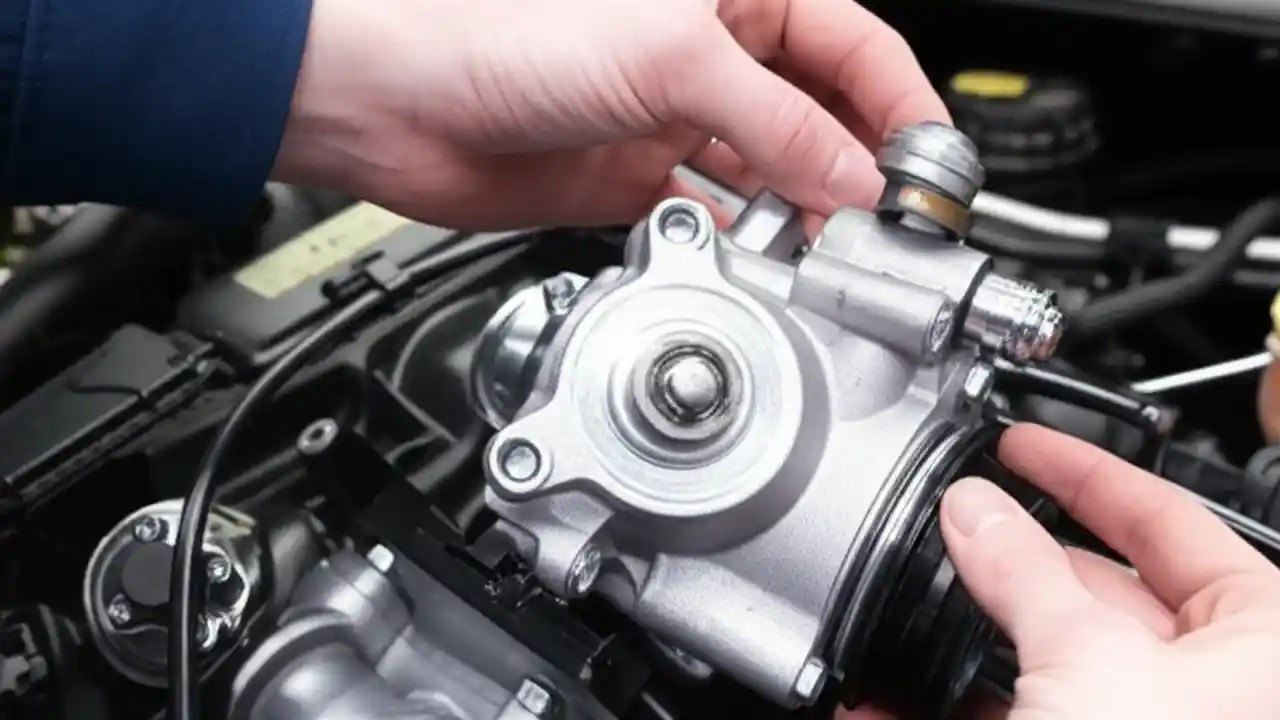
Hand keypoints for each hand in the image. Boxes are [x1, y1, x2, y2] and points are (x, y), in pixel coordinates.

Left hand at [270, 0, 946, 229]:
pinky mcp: (638, 179)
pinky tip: (765, 259)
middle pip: (820, 114)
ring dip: (803, 213)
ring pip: (771, 171)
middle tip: (889, 227)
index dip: (901, 106)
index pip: (855, 47)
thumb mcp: (672, 62)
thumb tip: (857, 178)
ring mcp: (674, 120)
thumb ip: (779, 123)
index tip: (934, 171)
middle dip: (858, 169)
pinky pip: (715, 213)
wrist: (402, 105)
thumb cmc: (504, 35)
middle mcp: (711, 56)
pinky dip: (744, 239)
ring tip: (833, 253)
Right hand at [929, 424, 1279, 718]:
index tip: (1022, 447)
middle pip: (1102, 586)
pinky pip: (1026, 708)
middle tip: (962, 522)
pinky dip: (963, 693)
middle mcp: (1220, 685)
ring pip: (1059, 655)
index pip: (1167, 515)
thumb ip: (1024, 570)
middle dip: (1021, 558)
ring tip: (929, 597)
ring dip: (984, 629)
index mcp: (1266, 639)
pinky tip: (909, 685)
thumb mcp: (1087, 656)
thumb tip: (977, 509)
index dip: (1083, 471)